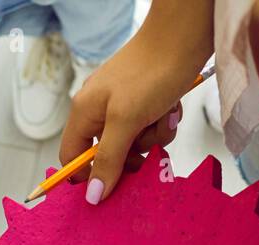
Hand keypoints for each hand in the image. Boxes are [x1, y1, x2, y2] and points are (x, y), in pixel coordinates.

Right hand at [60, 2, 212, 201]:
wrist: (185, 35)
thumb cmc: (151, 71)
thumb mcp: (126, 120)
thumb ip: (108, 159)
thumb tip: (92, 196)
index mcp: (84, 112)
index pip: (72, 157)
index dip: (87, 175)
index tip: (108, 188)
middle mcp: (100, 110)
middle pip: (108, 154)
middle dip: (131, 153)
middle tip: (146, 145)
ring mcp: (124, 106)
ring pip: (135, 143)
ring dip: (153, 136)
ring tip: (163, 114)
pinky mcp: (146, 101)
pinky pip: (151, 128)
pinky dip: (164, 122)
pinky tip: (171, 106)